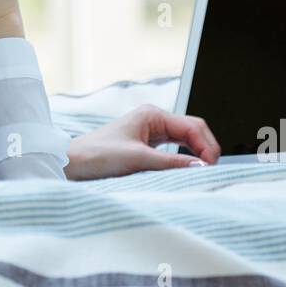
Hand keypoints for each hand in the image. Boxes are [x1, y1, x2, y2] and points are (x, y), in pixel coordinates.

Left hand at [65, 105, 220, 179]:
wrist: (74, 163)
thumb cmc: (98, 154)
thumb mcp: (138, 159)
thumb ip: (171, 163)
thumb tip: (201, 166)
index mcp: (153, 114)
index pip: (192, 126)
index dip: (206, 145)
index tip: (211, 166)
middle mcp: (154, 119)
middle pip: (193, 130)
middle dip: (205, 148)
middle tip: (211, 170)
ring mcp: (152, 131)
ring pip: (186, 140)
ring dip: (197, 153)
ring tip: (203, 172)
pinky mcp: (148, 145)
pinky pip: (175, 149)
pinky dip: (186, 158)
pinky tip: (189, 169)